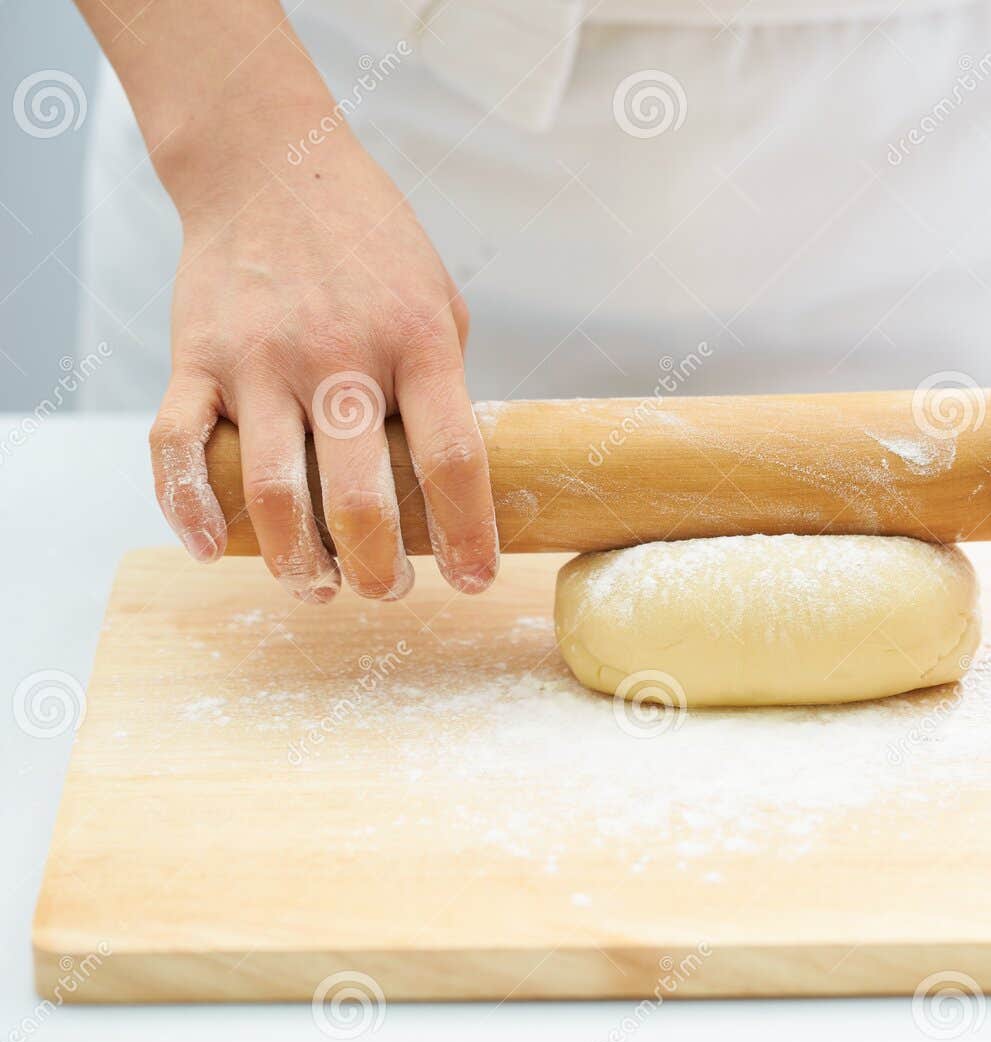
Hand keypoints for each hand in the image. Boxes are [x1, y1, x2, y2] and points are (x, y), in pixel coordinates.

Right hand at [148, 113, 495, 601]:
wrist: (271, 163)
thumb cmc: (370, 241)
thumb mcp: (437, 298)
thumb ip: (441, 382)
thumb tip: (448, 476)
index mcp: (417, 341)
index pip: (452, 459)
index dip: (469, 534)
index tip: (476, 580)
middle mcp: (339, 354)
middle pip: (360, 494)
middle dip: (377, 567)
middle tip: (387, 592)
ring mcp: (261, 358)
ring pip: (274, 489)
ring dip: (297, 560)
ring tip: (319, 589)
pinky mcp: (196, 356)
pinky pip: (178, 447)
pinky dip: (188, 508)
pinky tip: (213, 548)